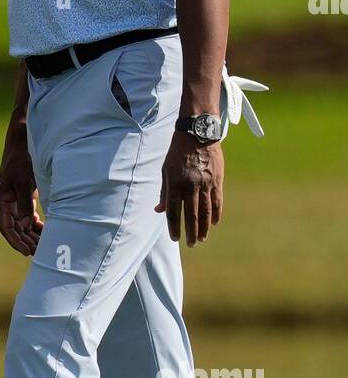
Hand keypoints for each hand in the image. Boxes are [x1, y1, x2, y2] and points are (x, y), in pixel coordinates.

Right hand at [0, 139, 43, 254]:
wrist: (23, 143)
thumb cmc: (22, 160)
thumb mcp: (24, 181)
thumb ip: (25, 203)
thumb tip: (27, 225)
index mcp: (1, 201)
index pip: (7, 228)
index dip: (17, 241)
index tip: (27, 252)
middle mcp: (5, 204)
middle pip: (15, 229)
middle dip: (26, 241)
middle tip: (40, 253)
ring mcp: (14, 202)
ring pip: (22, 225)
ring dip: (32, 236)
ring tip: (44, 246)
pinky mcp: (23, 198)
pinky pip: (28, 217)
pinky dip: (36, 226)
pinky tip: (45, 233)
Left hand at [156, 131, 222, 245]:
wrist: (198, 133)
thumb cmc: (177, 152)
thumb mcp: (166, 170)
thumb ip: (164, 191)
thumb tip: (159, 210)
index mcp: (175, 182)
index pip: (174, 210)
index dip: (174, 226)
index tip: (175, 238)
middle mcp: (190, 185)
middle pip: (191, 215)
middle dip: (190, 232)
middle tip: (191, 244)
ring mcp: (205, 183)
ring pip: (206, 211)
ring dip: (204, 227)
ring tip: (201, 238)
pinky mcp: (217, 180)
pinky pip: (217, 201)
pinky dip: (216, 214)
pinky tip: (213, 224)